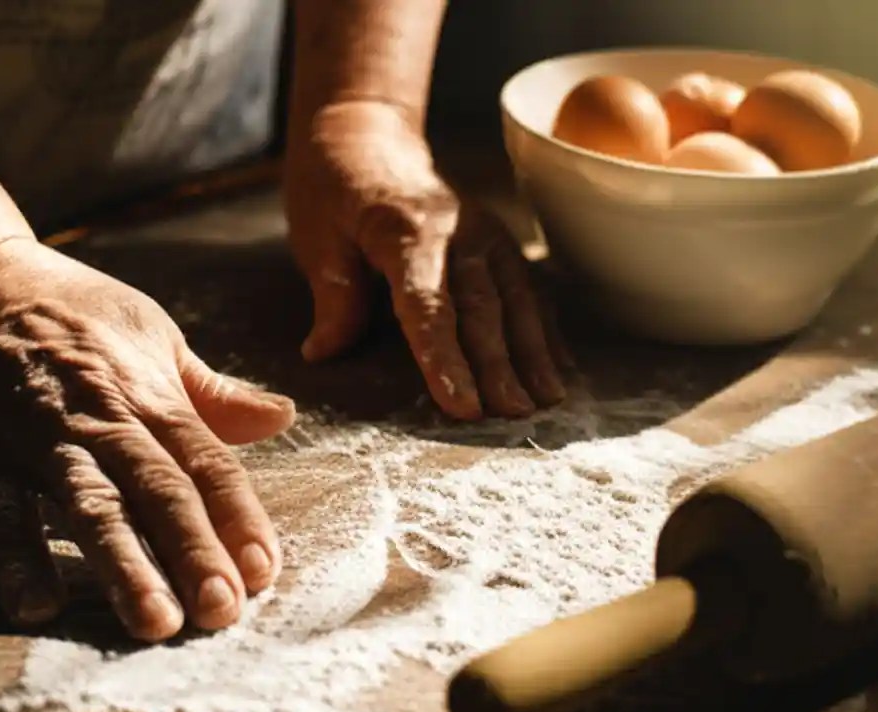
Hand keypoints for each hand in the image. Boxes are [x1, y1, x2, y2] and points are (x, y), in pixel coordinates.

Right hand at [0, 240, 294, 640]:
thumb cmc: (72, 312)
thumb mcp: (153, 335)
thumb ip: (212, 392)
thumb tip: (283, 417)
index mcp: (149, 392)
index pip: (207, 461)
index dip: (238, 516)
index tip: (266, 571)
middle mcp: (101, 418)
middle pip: (158, 489)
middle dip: (193, 550)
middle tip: (223, 610)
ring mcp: (38, 438)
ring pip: (91, 506)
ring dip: (124, 565)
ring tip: (155, 621)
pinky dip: (16, 559)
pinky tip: (38, 608)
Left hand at [285, 101, 567, 419]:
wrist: (368, 133)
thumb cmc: (334, 191)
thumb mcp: (318, 237)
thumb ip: (333, 296)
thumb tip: (323, 353)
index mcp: (404, 230)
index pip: (427, 304)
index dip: (445, 357)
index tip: (461, 404)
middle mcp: (457, 230)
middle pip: (480, 306)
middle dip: (498, 364)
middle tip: (511, 413)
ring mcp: (486, 234)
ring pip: (514, 299)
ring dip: (533, 352)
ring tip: (548, 400)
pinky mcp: (500, 242)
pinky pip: (528, 290)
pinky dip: (545, 331)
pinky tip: (559, 370)